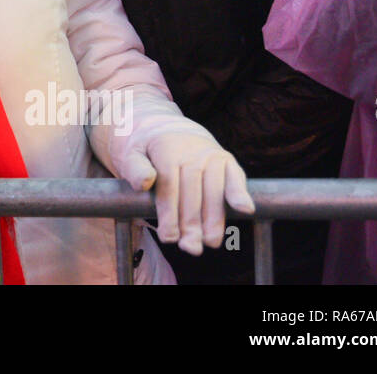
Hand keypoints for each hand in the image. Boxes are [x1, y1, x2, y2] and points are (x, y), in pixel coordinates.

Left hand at [119, 131, 253, 256]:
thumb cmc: (147, 149)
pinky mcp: (226, 160)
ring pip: (213, 190)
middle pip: (192, 192)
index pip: (169, 185)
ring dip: (214, 218)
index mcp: (166, 147)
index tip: (169, 238)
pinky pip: (235, 176)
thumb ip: (134, 168)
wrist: (167, 127)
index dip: (170, 214)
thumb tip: (145, 183)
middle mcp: (192, 149)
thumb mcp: (131, 154)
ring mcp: (211, 154)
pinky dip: (240, 192)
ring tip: (211, 242)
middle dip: (192, 223)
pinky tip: (245, 210)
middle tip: (190, 248)